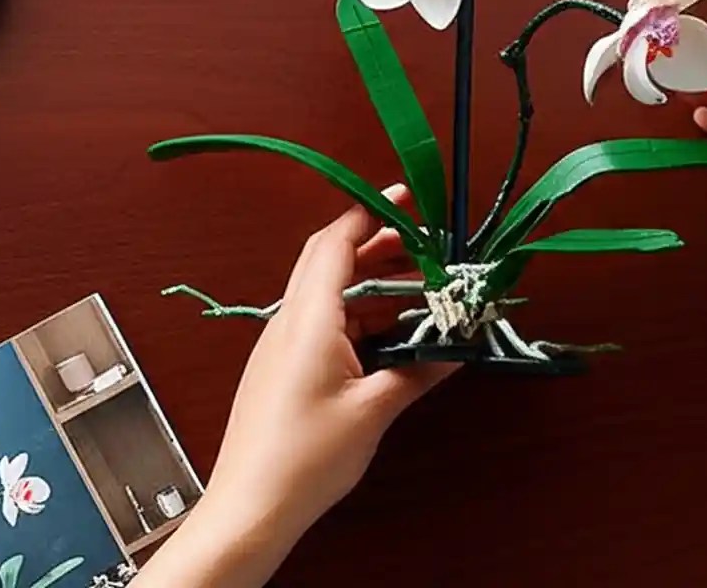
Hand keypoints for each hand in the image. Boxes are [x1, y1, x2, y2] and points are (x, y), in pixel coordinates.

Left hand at [137, 185, 453, 587]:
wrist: (251, 506)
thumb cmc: (307, 457)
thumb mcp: (373, 411)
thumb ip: (416, 371)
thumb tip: (455, 348)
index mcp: (309, 319)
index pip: (335, 243)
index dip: (370, 214)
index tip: (407, 200)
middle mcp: (290, 322)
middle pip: (330, 261)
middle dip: (377, 246)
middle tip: (426, 247)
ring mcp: (282, 346)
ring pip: (328, 295)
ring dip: (371, 286)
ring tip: (421, 292)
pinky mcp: (282, 369)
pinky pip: (322, 324)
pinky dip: (357, 317)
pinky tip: (390, 335)